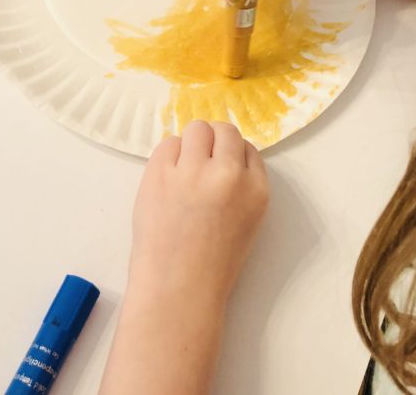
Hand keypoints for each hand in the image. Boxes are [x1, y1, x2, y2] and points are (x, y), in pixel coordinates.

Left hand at [100, 122, 267, 394]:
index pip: (248, 148)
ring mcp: (192, 171)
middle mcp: (228, 173)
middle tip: (201, 163)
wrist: (178, 287)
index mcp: (256, 189)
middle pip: (224, 130)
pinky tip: (166, 178)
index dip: (232, 155)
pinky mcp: (160, 172)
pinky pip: (167, 143)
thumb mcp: (248, 220)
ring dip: (191, 143)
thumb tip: (223, 154)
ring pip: (196, 128)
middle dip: (214, 142)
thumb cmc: (214, 261)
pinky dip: (168, 155)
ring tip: (183, 168)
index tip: (221, 168)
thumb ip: (243, 185)